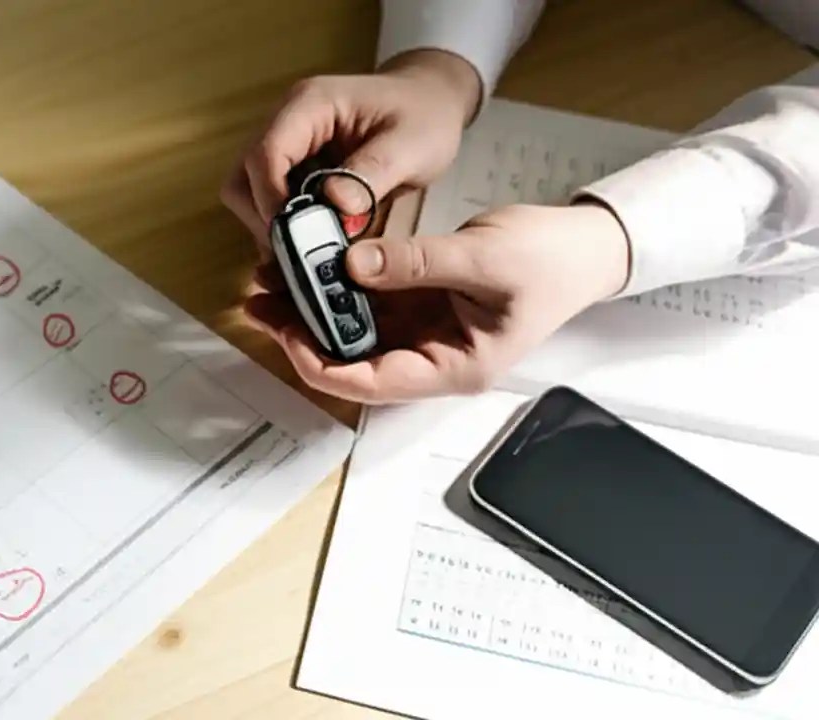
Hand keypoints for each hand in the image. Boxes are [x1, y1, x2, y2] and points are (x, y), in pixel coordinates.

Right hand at [221, 49, 481, 257]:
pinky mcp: (292, 164)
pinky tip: (314, 241)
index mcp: (310, 105)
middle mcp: (287, 121)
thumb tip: (332, 207)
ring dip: (270, 225)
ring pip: (248, 191)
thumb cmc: (425, 116)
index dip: (272, 202)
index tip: (298, 240)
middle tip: (300, 252)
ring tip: (309, 250)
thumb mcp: (412, 146)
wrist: (432, 101)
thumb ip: (371, 175)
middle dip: (263, 219)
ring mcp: (286, 143)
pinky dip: (284, 224)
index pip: (265, 155)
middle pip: (244, 176)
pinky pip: (269, 198)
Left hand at [244, 203, 631, 403]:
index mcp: (454, 368)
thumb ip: (413, 263)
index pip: (373, 384)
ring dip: (314, 310)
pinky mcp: (421, 305)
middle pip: (354, 360)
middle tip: (262, 302)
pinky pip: (369, 304)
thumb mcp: (481, 257)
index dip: (322, 364)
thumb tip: (351, 264)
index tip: (286, 335)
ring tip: (272, 281)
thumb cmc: (551, 262)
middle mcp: (434, 358)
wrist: (584, 246)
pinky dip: (338, 288)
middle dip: (305, 334)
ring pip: (356, 332)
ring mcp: (426, 333)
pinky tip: (309, 266)